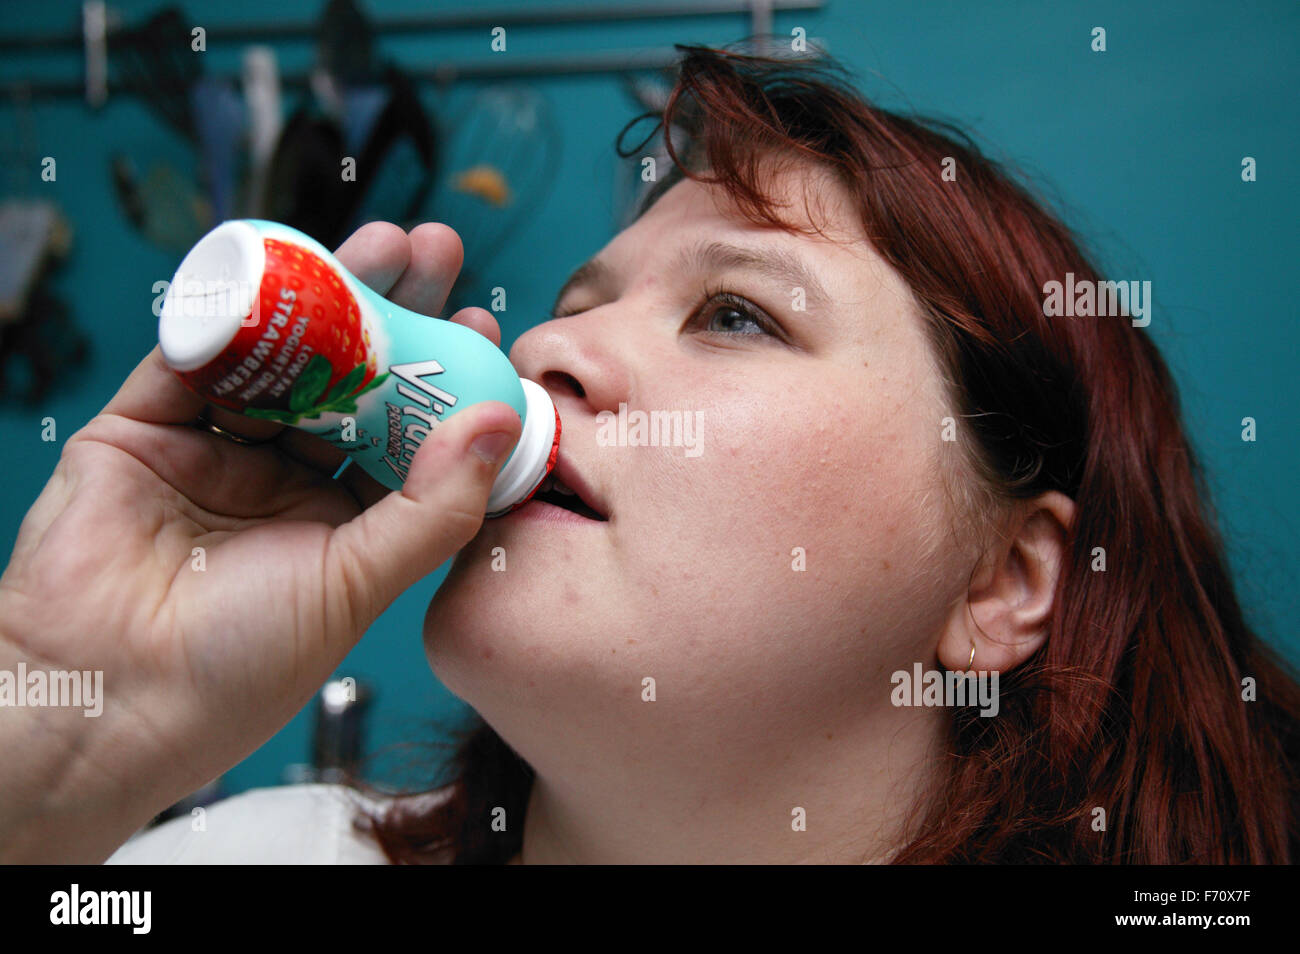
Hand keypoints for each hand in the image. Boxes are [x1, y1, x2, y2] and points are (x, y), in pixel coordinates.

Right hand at [0, 222, 518, 861]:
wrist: (105, 696)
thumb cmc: (242, 663)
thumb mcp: (357, 584)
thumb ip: (431, 507)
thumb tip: (499, 420)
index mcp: (343, 521)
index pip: (405, 431)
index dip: (443, 378)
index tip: (482, 325)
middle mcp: (284, 479)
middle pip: (348, 378)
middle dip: (392, 311)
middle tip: (434, 250)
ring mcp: (215, 448)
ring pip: (279, 355)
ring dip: (325, 296)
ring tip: (382, 242)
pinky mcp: (144, 427)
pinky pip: (193, 354)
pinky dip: (233, 312)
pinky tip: (283, 269)